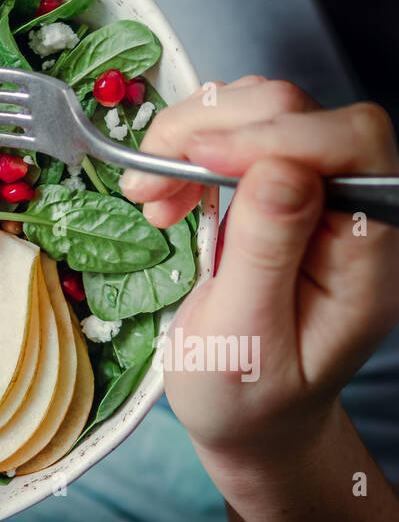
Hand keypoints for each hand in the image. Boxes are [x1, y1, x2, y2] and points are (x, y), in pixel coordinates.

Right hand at [120, 78, 398, 464]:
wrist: (248, 414)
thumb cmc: (246, 396)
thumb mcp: (244, 342)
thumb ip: (267, 255)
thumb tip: (281, 169)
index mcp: (369, 254)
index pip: (352, 146)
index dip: (277, 136)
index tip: (198, 162)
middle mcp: (352, 208)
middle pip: (301, 112)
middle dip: (217, 132)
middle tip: (152, 184)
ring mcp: (314, 189)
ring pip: (261, 107)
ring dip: (192, 136)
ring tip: (151, 196)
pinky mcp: (276, 180)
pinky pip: (236, 126)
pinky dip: (186, 145)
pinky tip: (164, 190)